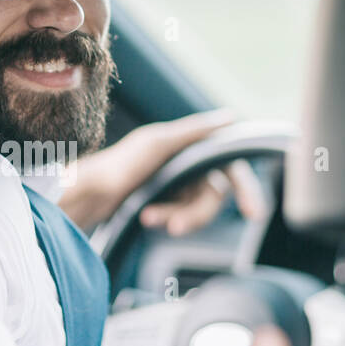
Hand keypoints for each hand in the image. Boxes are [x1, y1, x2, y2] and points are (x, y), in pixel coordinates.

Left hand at [58, 109, 268, 233]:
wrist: (89, 194)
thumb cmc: (119, 164)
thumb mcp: (158, 143)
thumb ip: (195, 131)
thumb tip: (230, 117)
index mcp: (190, 143)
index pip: (230, 164)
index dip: (246, 188)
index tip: (255, 213)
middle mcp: (188, 161)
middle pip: (214, 194)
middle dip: (196, 212)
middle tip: (177, 228)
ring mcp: (178, 183)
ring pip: (198, 209)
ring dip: (178, 217)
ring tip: (150, 218)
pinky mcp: (167, 200)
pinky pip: (182, 216)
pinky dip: (167, 218)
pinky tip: (147, 218)